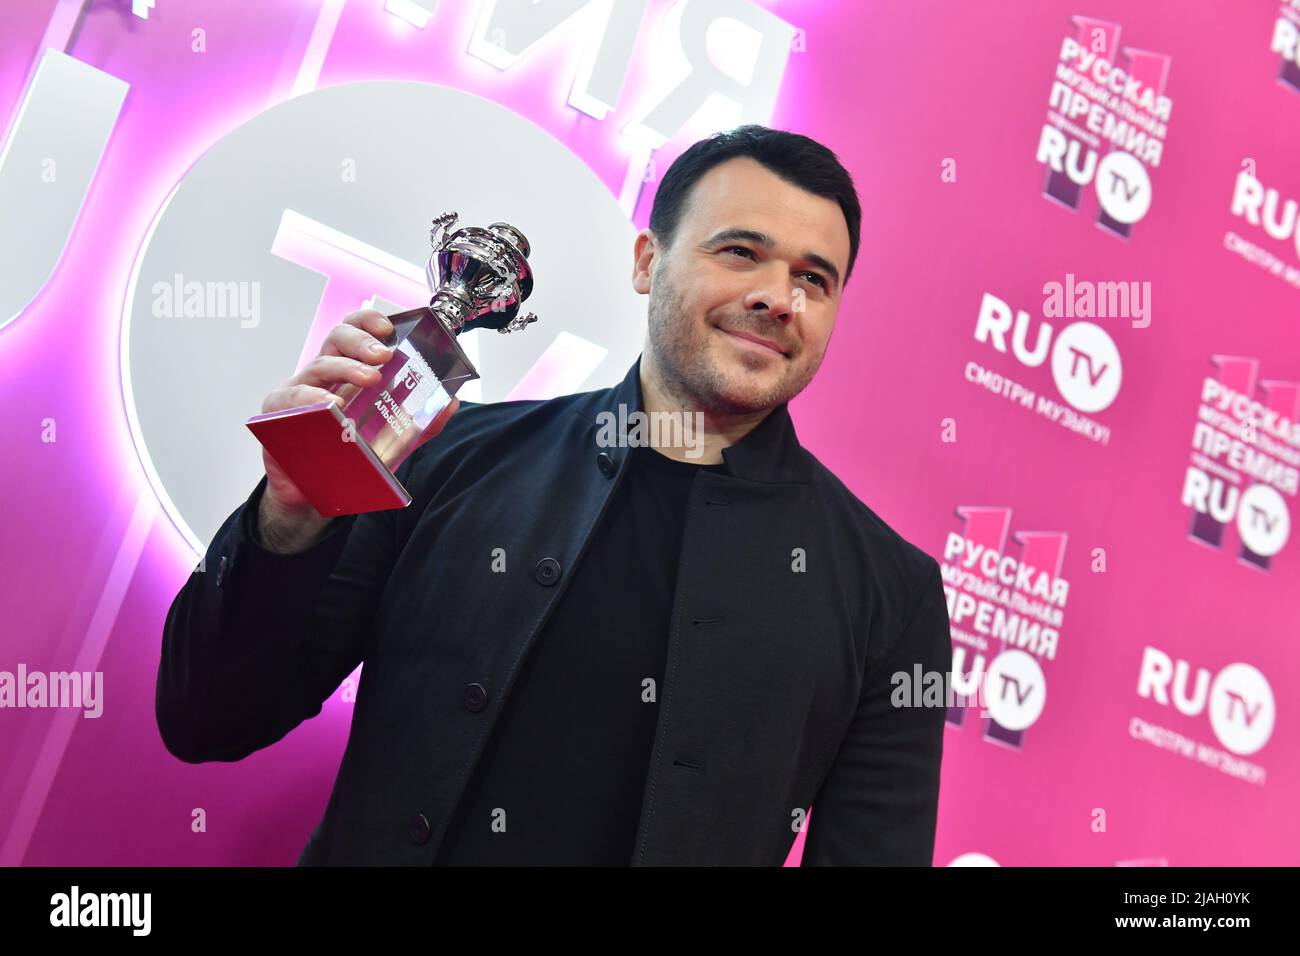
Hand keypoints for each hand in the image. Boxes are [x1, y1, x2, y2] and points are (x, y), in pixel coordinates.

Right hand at [258, 308, 460, 520]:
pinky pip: (292, 397)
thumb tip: (451, 403)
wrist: (311, 493)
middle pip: (337, 338)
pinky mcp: (280, 413)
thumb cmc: (344, 453)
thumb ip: (421, 420)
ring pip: (319, 364)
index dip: (369, 322)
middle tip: (383, 355)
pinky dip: (312, 396)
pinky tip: (332, 404)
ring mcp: (299, 390)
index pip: (356, 331)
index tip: (389, 329)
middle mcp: (323, 373)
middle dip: (362, 341)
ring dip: (346, 367)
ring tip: (370, 378)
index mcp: (347, 369)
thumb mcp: (392, 434)